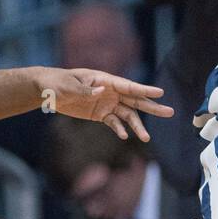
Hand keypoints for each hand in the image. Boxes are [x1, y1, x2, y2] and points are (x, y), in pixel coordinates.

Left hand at [37, 67, 173, 140]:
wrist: (47, 90)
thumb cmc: (57, 82)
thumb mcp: (68, 86)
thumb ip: (84, 90)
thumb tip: (101, 93)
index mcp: (105, 80)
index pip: (129, 86)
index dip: (144, 90)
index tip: (160, 93)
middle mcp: (110, 91)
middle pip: (135, 100)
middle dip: (152, 107)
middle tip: (170, 112)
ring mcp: (107, 103)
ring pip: (128, 115)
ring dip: (137, 126)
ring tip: (146, 138)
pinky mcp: (100, 114)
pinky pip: (114, 122)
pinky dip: (120, 129)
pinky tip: (125, 136)